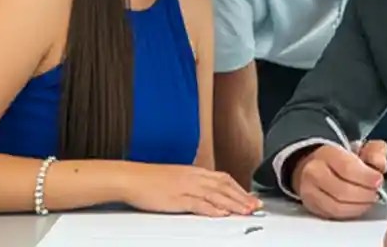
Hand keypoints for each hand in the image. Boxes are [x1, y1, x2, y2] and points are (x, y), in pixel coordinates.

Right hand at [121, 163, 261, 216]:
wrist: (131, 178)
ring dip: (233, 204)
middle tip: (255, 206)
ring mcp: (186, 187)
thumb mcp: (177, 177)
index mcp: (195, 172)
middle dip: (242, 197)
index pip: (224, 179)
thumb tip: (207, 191)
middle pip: (224, 187)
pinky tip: (221, 213)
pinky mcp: (176, 198)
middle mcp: (194, 178)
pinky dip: (211, 209)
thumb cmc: (150, 179)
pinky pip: (197, 203)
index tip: (250, 197)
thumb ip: (193, 183)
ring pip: (215, 195)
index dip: (239, 188)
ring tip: (246, 211)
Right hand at [291, 141, 386, 219]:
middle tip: (376, 192)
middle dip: (365, 194)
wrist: (320, 167)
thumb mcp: (364, 148)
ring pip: (337, 206)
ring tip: (370, 199)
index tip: (379, 180)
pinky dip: (351, 212)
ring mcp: (310, 191)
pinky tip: (360, 206)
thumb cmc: (344, 159)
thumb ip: (375, 152)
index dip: (366, 177)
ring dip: (359, 205)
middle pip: (342, 190)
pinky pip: (333, 215)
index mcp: (327, 153)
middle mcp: (314, 172)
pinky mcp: (312, 206)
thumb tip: (380, 164)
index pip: (347, 168)